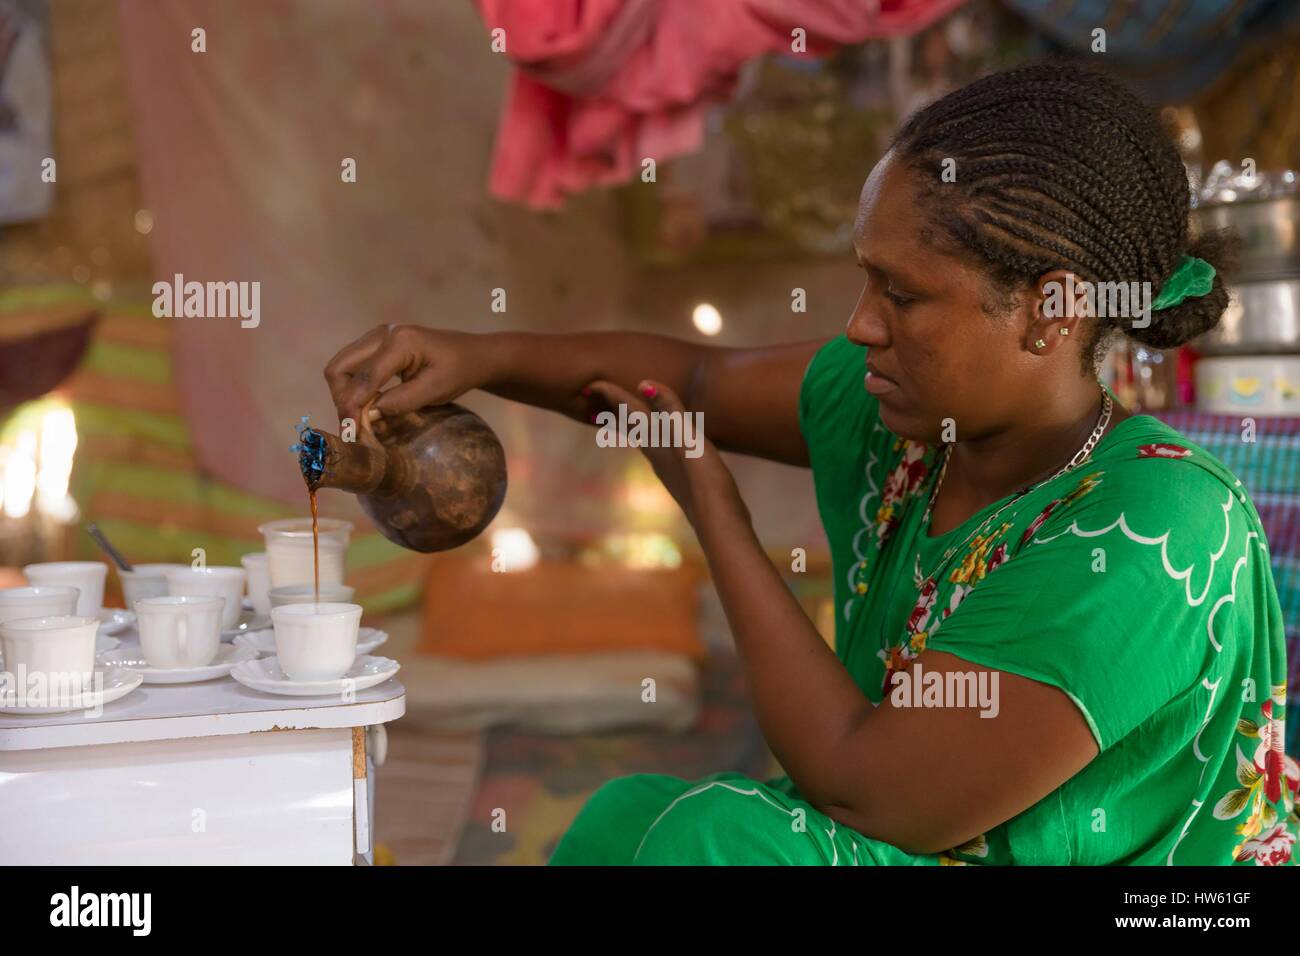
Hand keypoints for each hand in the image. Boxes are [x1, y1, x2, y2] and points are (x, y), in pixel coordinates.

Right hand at [324, 325, 487, 427]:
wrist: (470, 355)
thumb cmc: (459, 372)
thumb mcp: (435, 390)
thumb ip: (401, 401)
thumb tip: (368, 415)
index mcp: (400, 342)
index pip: (363, 378)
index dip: (353, 408)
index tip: (354, 435)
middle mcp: (381, 334)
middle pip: (339, 369)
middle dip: (342, 401)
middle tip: (355, 428)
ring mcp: (375, 337)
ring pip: (340, 368)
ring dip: (345, 395)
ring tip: (361, 419)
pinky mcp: (375, 345)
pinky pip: (351, 367)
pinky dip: (353, 388)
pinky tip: (368, 406)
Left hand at [583, 379, 748, 529]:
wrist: (719, 525)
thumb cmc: (704, 483)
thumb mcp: (688, 441)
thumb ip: (669, 412)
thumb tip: (643, 384)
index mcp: (657, 443)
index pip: (629, 412)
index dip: (611, 396)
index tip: (589, 385)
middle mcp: (658, 455)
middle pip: (630, 426)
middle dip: (613, 410)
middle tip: (593, 397)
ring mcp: (670, 469)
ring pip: (643, 440)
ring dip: (630, 425)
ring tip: (622, 417)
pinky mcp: (684, 480)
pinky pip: (659, 451)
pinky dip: (652, 440)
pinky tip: (661, 447)